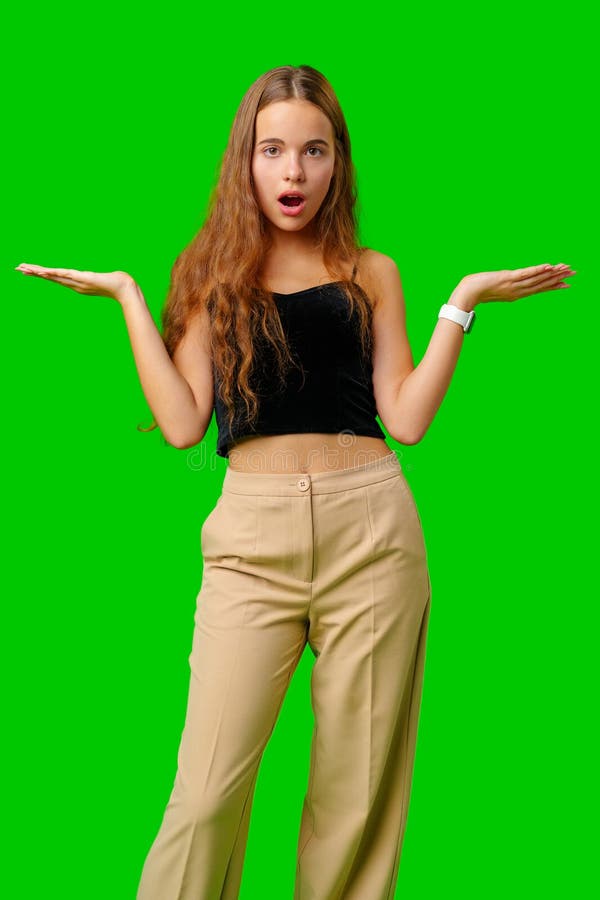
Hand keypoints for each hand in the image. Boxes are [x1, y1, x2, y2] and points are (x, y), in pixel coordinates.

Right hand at [14, 263, 136, 304]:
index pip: (57, 277)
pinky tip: (44, 272)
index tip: (30, 270)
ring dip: (39, 272)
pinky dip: (54, 274)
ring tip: (25, 269)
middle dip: (34, 273)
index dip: (43, 274)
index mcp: (78, 282)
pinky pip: (65, 275)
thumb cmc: (119, 283)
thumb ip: (104, 277)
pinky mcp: (83, 279)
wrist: (126, 289)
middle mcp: (75, 283)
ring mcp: (78, 282)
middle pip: (51, 277)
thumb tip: (111, 275)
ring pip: (55, 276)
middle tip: (18, 268)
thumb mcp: (107, 278)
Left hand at [455, 263, 575, 308]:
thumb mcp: (493, 289)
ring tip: (565, 269)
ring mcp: (512, 285)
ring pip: (537, 278)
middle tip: (573, 273)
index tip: (566, 284)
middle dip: (558, 278)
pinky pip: (525, 274)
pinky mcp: (507, 278)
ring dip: (552, 273)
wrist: (466, 294)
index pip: (538, 289)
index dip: (552, 286)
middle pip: (541, 283)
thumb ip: (502, 287)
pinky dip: (537, 270)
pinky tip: (547, 267)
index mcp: (515, 294)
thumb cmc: (476, 291)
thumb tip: (505, 283)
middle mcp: (517, 291)